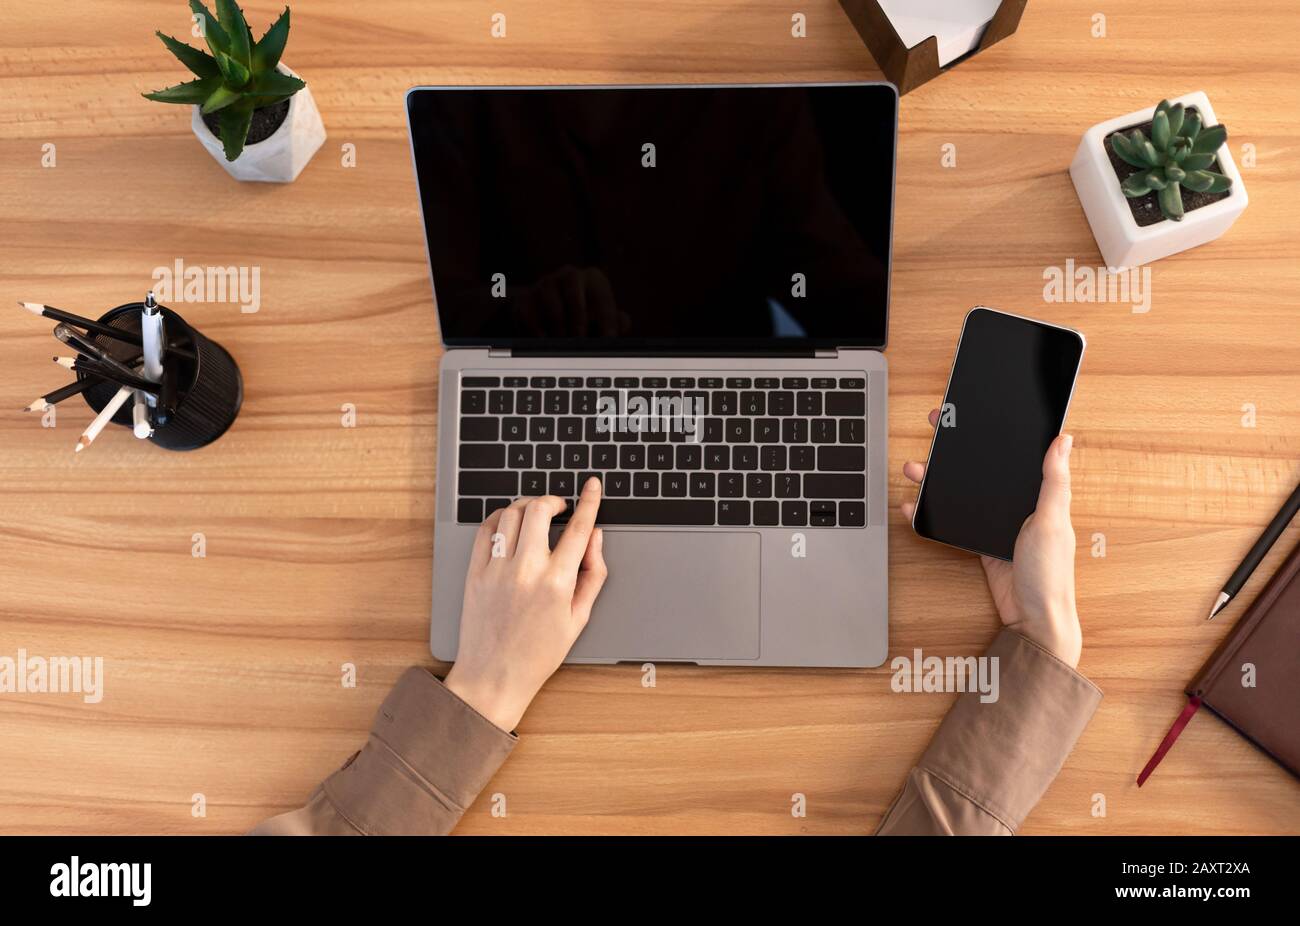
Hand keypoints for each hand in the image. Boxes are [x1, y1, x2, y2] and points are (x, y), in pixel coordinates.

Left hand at [445, 478, 608, 730]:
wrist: (493, 676)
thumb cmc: (538, 654)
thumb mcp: (578, 618)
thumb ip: (592, 573)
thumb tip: (594, 538)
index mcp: (557, 583)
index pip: (578, 528)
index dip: (589, 502)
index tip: (592, 486)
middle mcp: (526, 571)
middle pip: (539, 510)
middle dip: (554, 500)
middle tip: (560, 506)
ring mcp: (496, 570)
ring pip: (511, 514)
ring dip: (527, 506)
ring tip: (535, 514)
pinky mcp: (475, 573)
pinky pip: (486, 530)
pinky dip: (500, 518)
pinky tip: (509, 522)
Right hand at [901, 410, 1081, 667]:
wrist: (1033, 618)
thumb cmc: (1050, 573)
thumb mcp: (1051, 521)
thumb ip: (1054, 481)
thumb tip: (1064, 439)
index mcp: (1040, 495)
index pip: (1012, 454)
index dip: (990, 433)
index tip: (967, 415)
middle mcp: (1017, 505)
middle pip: (981, 470)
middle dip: (954, 452)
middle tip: (933, 432)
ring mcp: (997, 524)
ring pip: (962, 492)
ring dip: (936, 480)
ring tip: (913, 469)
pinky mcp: (982, 542)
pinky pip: (953, 521)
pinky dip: (932, 514)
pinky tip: (914, 506)